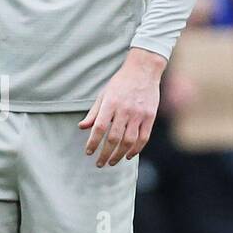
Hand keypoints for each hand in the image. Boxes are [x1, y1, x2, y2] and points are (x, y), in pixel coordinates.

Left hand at [79, 48, 164, 166]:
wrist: (144, 70)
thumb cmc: (120, 82)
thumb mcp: (104, 94)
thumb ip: (94, 113)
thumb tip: (82, 127)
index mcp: (110, 103)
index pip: (100, 128)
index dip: (93, 142)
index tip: (88, 152)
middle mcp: (125, 110)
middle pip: (114, 138)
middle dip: (105, 154)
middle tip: (99, 163)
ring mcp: (139, 114)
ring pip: (129, 141)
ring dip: (119, 155)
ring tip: (112, 162)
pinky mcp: (150, 116)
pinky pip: (143, 138)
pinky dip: (136, 149)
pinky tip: (128, 155)